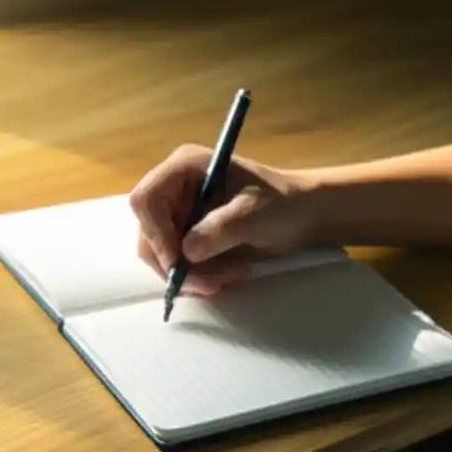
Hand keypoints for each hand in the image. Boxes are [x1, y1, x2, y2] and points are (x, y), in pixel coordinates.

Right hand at [129, 144, 317, 294]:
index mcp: (184, 168)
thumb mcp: (254, 214)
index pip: (146, 199)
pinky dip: (198, 274)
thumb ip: (218, 229)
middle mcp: (174, 187)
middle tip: (207, 284)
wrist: (305, 215)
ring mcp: (179, 211)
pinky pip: (177, 260)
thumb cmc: (284, 204)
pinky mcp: (188, 232)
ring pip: (161, 251)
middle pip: (149, 230)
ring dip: (190, 273)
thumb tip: (187, 252)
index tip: (178, 263)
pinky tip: (226, 275)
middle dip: (175, 262)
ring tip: (227, 279)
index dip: (155, 233)